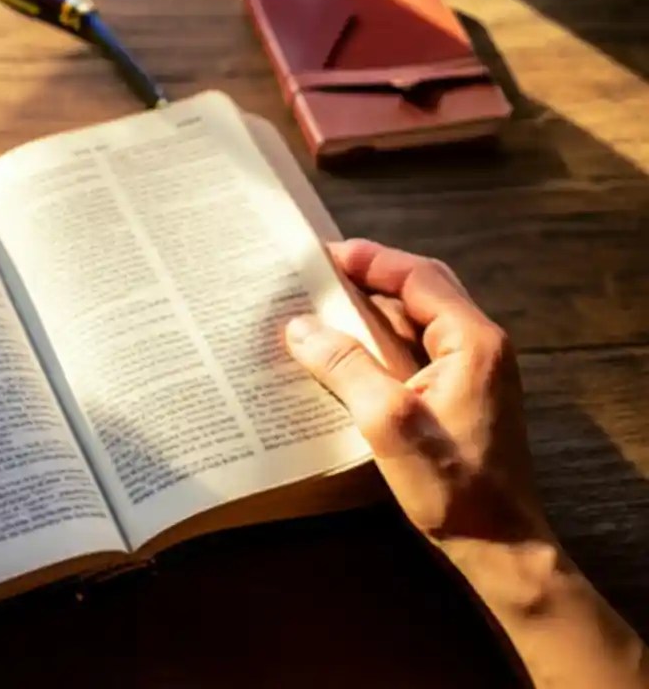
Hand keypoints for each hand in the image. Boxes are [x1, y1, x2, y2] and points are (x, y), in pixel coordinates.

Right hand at [285, 239, 550, 553]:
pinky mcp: (463, 397)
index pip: (419, 276)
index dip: (371, 260)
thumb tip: (300, 326)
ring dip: (374, 311)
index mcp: (472, 341)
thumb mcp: (388, 421)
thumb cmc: (450, 484)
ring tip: (323, 309)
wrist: (499, 543)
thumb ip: (345, 367)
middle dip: (371, 277)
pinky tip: (348, 354)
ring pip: (419, 321)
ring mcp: (475, 372)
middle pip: (422, 290)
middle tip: (319, 274)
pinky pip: (418, 350)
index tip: (322, 255)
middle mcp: (480, 347)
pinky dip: (383, 342)